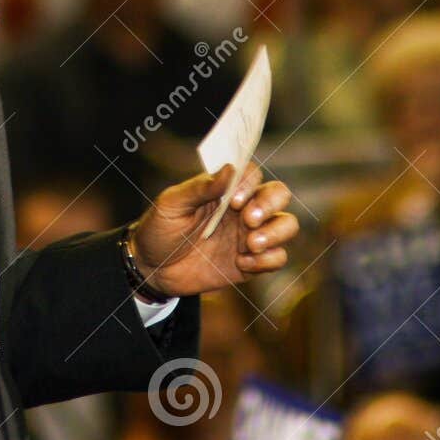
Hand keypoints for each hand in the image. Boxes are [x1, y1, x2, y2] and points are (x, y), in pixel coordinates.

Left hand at [130, 164, 297, 297]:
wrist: (152, 269)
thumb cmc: (160, 229)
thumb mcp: (172, 204)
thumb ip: (200, 187)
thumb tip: (229, 170)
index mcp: (225, 190)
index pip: (253, 173)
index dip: (250, 183)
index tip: (234, 200)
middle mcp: (243, 209)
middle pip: (279, 194)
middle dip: (270, 204)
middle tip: (248, 219)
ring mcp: (249, 236)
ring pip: (287, 225)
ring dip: (275, 233)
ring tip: (250, 244)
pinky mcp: (251, 263)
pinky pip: (277, 258)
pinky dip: (266, 260)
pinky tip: (241, 263)